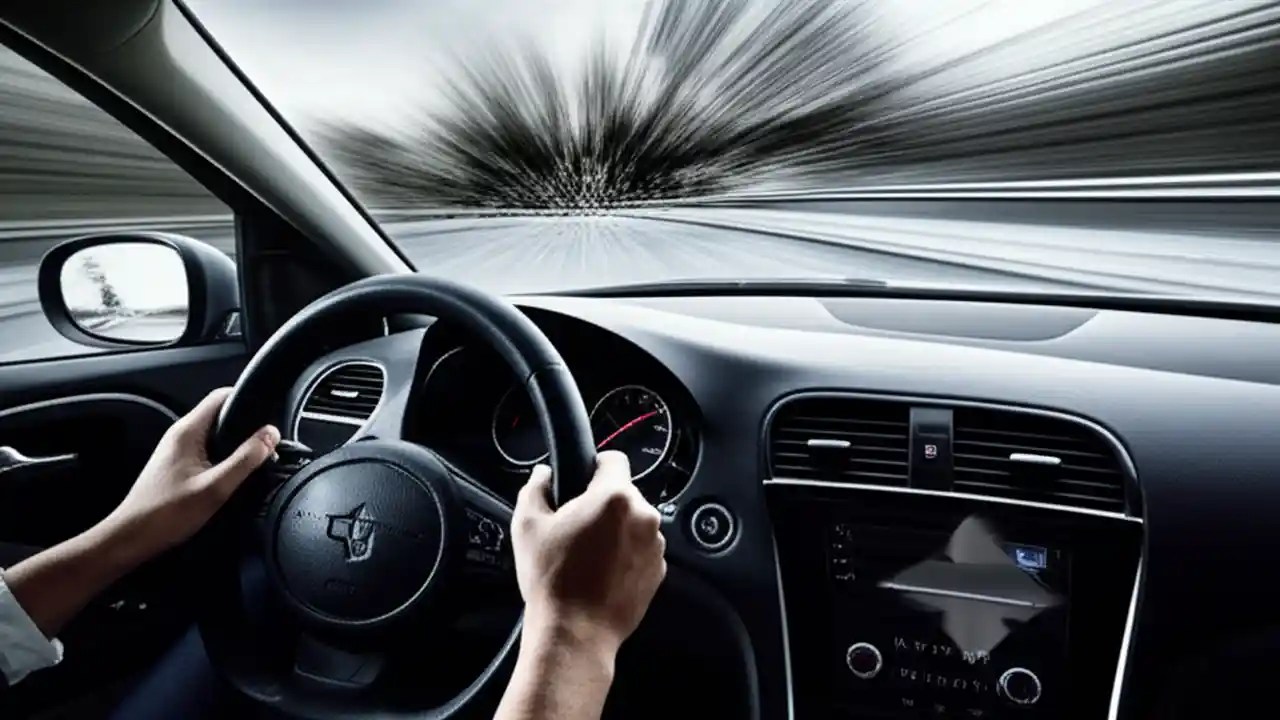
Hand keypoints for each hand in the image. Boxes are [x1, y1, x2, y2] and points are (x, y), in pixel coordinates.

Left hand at [103, 387, 279, 562]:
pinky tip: (233, 477)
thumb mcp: (215, 487)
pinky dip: (224, 458)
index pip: (221, 397)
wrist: (133, 538)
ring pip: (216, 435)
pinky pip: (208, 451)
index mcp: (187, 431)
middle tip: (267, 445)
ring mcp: (178, 451)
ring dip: (237, 445)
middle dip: (246, 426)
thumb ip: (246, 459)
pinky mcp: (178, 466)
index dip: (248, 400)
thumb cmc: (167, 514)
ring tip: (256, 462)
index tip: (269, 418)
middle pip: (221, 415)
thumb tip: (270, 434)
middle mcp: (180, 436)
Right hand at [511, 450, 666, 655]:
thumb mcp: (528, 526)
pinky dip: (626, 555)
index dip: (595, 466)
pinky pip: (642, 550)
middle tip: (576, 526)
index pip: (614, 459)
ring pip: (634, 523)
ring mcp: (656, 546)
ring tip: (588, 555)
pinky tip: (602, 572)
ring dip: (616, 530)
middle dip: (603, 504)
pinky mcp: (659, 571)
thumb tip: (543, 475)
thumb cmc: (552, 580)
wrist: (575, 632)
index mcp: (615, 497)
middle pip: (624, 494)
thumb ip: (536, 488)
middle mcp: (644, 517)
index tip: (583, 480)